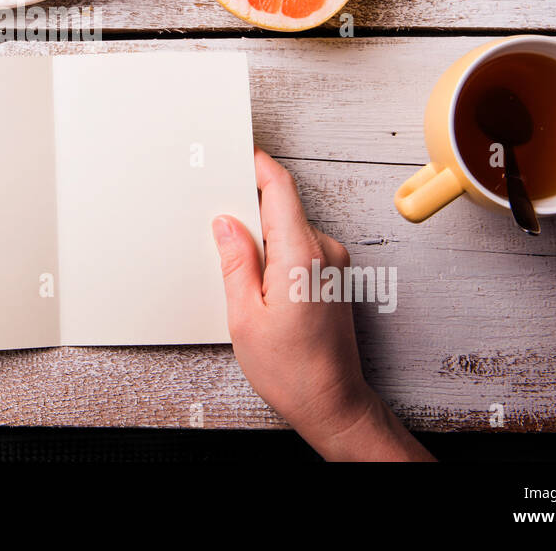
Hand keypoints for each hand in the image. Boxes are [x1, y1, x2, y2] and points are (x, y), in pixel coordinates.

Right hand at [212, 149, 431, 461]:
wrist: (333, 402)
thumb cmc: (291, 370)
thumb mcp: (244, 316)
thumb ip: (236, 262)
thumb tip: (226, 224)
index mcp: (301, 255)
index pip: (281, 189)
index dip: (258, 165)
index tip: (238, 154)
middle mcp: (325, 252)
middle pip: (283, 207)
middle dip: (249, 208)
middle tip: (220, 225)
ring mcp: (335, 264)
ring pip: (290, 228)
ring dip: (263, 235)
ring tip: (240, 271)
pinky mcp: (335, 276)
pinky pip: (301, 246)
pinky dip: (278, 251)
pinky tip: (259, 282)